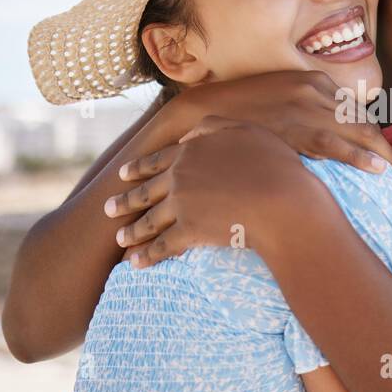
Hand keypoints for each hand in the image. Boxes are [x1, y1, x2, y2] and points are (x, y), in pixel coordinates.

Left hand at [106, 116, 324, 267]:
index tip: (123, 174)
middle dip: (125, 201)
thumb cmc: (274, 165)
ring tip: (120, 240)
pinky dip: (146, 256)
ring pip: (148, 220)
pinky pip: (161, 246)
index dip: (139, 168)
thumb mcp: (246, 131)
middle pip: (145, 192)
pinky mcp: (188, 232)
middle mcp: (179, 177)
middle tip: (108, 209)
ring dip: (131, 232)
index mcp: (191, 152)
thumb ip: (214, 128)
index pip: (158, 160)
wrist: (282, 202)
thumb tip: (189, 137)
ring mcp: (181, 205)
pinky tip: (136, 263)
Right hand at [148, 69, 391, 174]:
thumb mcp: (277, 98)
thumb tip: (322, 131)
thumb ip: (303, 107)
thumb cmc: (240, 110)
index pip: (352, 108)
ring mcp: (307, 109)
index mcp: (312, 80)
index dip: (368, 130)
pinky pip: (337, 145)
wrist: (206, 112)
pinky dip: (360, 157)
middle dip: (380, 142)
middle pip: (360, 119)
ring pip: (356, 131)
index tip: (378, 147)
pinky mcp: (296, 129)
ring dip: (379, 151)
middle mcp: (315, 90)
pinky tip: (377, 169)